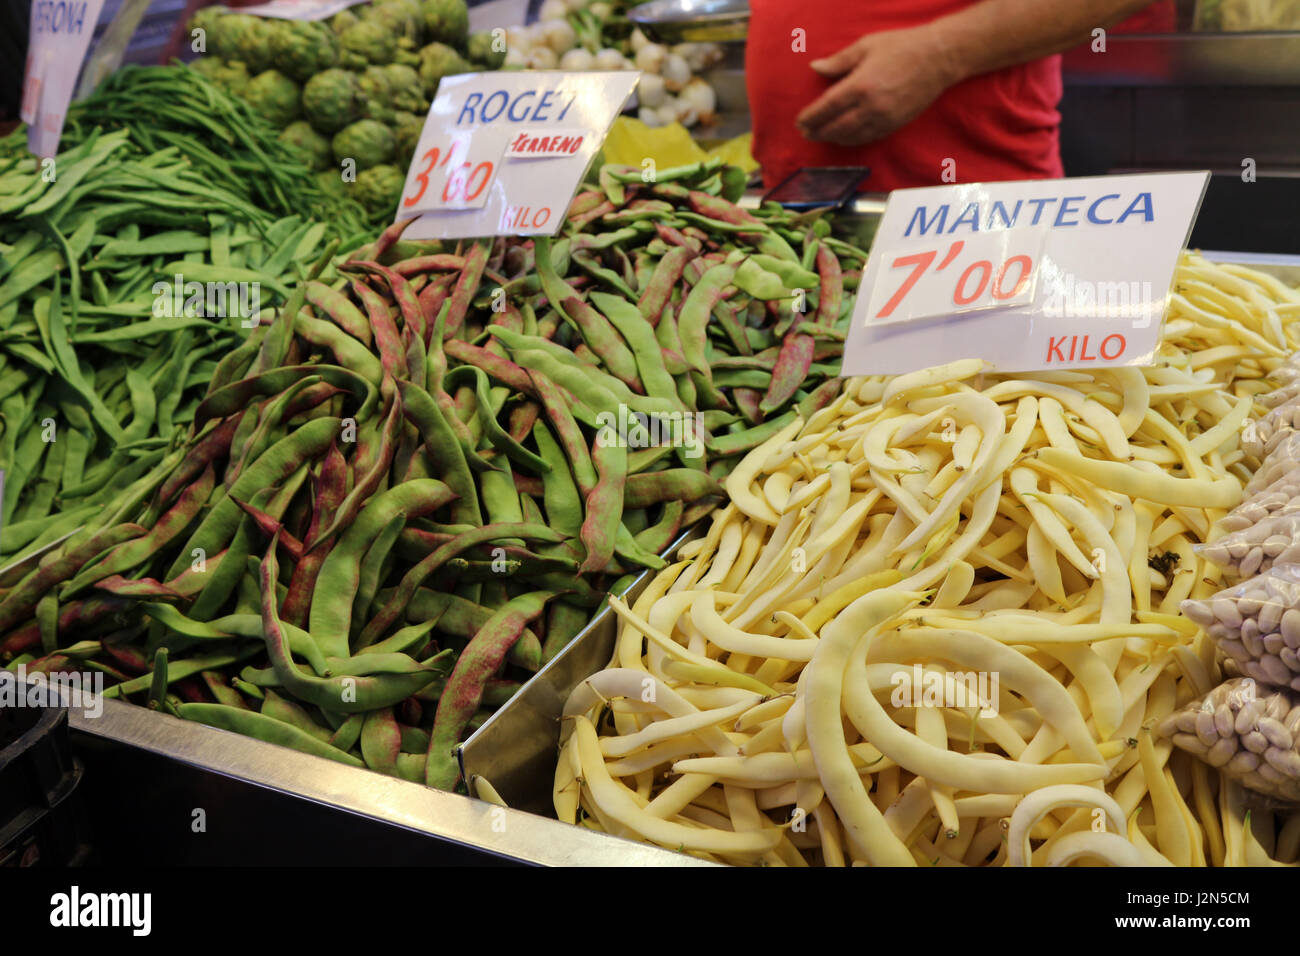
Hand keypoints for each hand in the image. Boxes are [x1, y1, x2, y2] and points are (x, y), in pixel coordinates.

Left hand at [796, 26, 960, 145]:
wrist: (939, 58)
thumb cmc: (902, 47)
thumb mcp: (866, 46)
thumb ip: (838, 62)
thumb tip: (815, 68)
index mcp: (860, 85)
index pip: (827, 108)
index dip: (810, 118)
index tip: (799, 122)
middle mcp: (870, 106)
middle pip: (836, 127)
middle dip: (818, 131)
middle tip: (805, 133)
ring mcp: (884, 118)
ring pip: (851, 136)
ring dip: (833, 138)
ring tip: (821, 135)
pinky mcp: (895, 125)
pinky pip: (868, 138)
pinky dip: (852, 140)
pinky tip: (844, 137)